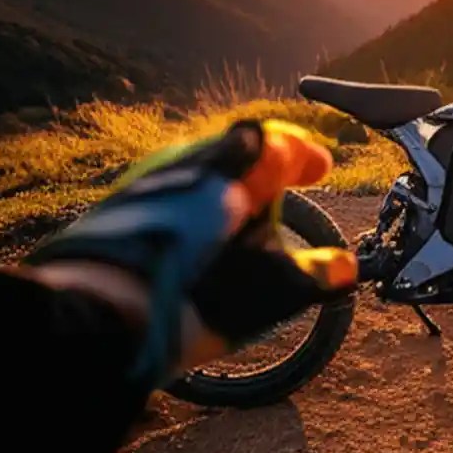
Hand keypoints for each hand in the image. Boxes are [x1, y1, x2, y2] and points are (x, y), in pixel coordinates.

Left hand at [26, 119, 356, 382]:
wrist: (106, 309)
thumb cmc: (204, 292)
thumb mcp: (275, 288)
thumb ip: (316, 274)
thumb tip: (346, 267)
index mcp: (243, 163)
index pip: (283, 143)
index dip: (305, 156)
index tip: (321, 169)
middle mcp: (197, 155)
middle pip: (240, 150)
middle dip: (267, 166)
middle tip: (287, 183)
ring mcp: (153, 176)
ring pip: (203, 167)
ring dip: (228, 182)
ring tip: (242, 210)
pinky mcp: (121, 201)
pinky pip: (172, 190)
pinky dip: (195, 202)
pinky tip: (196, 230)